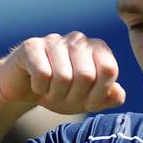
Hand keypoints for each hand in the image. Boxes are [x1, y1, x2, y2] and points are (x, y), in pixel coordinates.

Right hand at [0, 32, 124, 113]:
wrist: (24, 88)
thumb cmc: (61, 92)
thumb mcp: (87, 100)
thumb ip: (109, 98)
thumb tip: (118, 93)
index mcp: (97, 49)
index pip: (109, 69)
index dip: (99, 94)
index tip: (88, 103)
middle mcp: (78, 40)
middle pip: (86, 75)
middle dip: (74, 97)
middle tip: (64, 98)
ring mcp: (54, 40)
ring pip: (63, 77)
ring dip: (55, 95)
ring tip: (50, 92)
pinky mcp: (32, 46)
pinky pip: (41, 74)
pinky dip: (39, 88)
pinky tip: (36, 84)